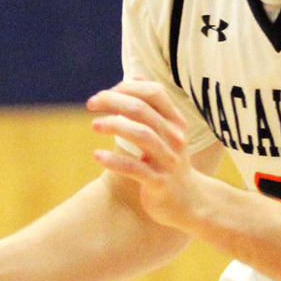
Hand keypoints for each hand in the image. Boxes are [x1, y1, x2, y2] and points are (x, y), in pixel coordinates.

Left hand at [88, 77, 202, 228]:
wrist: (189, 203)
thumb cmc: (169, 163)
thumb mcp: (166, 132)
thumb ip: (152, 107)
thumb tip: (136, 76)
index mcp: (174, 123)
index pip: (154, 93)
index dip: (129, 87)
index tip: (107, 92)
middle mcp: (173, 138)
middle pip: (143, 111)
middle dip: (114, 102)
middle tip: (91, 103)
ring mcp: (168, 161)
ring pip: (142, 135)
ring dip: (114, 126)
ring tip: (94, 125)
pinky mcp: (159, 183)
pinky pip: (135, 168)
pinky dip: (114, 161)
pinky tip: (97, 156)